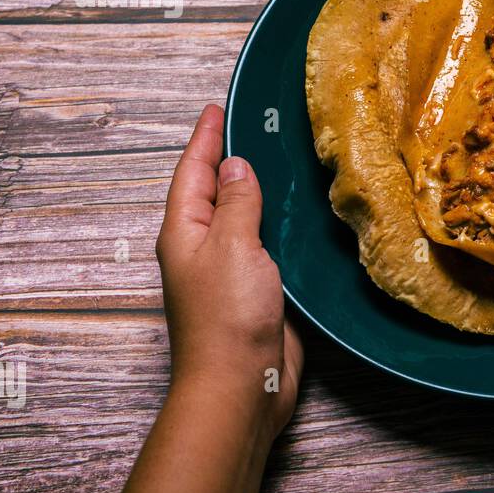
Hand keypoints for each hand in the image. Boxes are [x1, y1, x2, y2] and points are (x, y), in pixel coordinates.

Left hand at [156, 103, 302, 443]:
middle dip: (233, 158)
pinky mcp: (264, 291)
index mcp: (186, 232)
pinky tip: (307, 215)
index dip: (206, 138)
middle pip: (218, 192)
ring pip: (247, 219)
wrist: (243, 385)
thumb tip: (236, 165)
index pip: (193, 172)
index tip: (217, 107)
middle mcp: (206, 247)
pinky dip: (284, 226)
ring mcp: (235, 271)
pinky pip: (272, 247)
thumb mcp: (231, 246)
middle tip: (257, 123)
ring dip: (263, 191)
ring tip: (287, 159)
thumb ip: (237, 203)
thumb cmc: (228, 317)